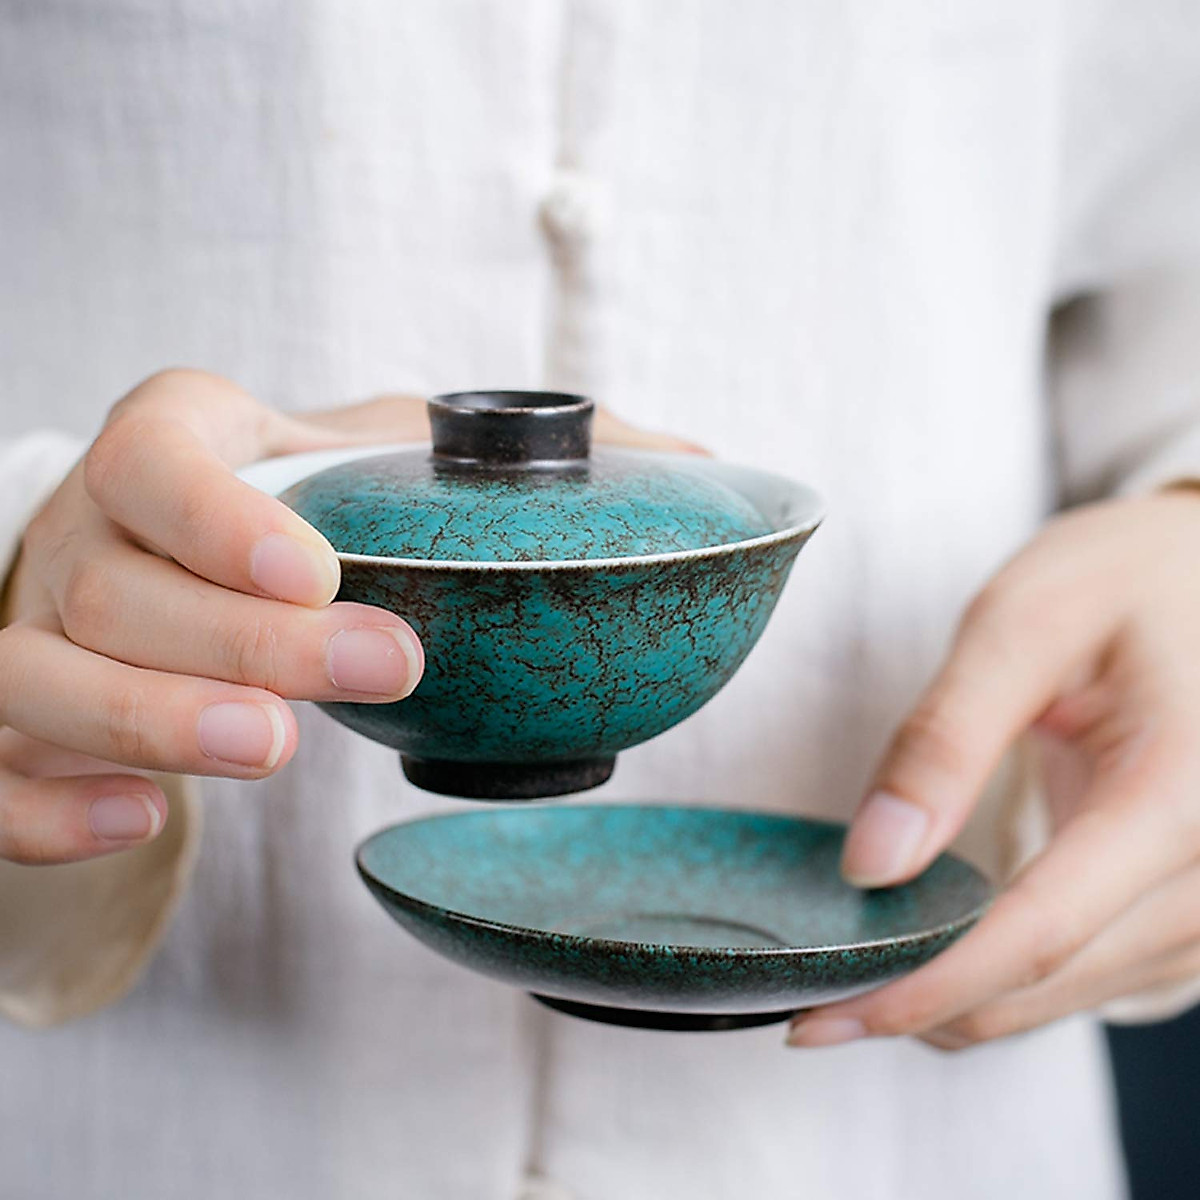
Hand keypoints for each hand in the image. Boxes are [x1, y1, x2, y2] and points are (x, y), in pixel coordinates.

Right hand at [0, 371, 698, 865]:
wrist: (175, 567)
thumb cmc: (288, 514)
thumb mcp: (384, 461)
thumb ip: (520, 464)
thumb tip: (696, 464)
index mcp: (173, 447)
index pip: (158, 453)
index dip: (219, 511)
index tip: (319, 565)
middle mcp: (85, 534)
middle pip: (121, 583)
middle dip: (248, 637)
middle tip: (381, 669)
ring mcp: (36, 629)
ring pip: (40, 674)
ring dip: (151, 720)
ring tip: (273, 749)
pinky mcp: (21, 728)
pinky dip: (52, 809)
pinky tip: (146, 821)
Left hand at [787, 491, 1199, 1048]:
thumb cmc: (1125, 579)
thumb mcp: (1023, 624)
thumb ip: (946, 741)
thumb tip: (871, 863)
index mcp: (1182, 790)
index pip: (1041, 929)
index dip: (928, 985)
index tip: (828, 1013)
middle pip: (1055, 978)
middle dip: (927, 1008)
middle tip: (814, 1013)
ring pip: (1077, 992)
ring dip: (968, 1005)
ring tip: (859, 991)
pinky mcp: (1198, 900)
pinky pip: (1100, 971)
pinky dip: (1014, 982)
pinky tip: (942, 965)